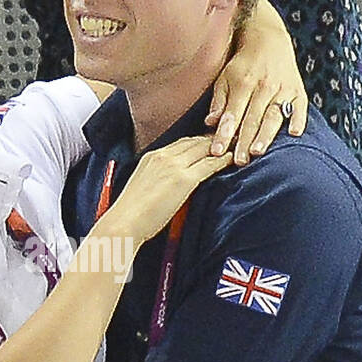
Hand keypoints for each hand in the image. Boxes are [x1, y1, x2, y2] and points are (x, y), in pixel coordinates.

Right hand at [106, 137, 233, 242]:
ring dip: (222, 146)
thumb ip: (159, 180)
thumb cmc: (131, 214)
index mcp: (152, 156)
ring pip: (204, 148)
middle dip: (214, 139)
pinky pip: (209, 165)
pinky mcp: (184, 180)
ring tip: (238, 145)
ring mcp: (174, 166)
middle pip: (195, 141)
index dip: (200, 141)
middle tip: (232, 138)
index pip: (182, 142)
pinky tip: (232, 159)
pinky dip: (223, 160)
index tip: (212, 143)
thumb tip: (171, 186)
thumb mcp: (144, 187)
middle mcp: (163, 155)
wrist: (124, 222)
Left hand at [206, 4, 306, 163]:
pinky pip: (300, 107)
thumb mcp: (225, 78)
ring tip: (258, 151)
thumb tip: (210, 123)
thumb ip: (219, 101)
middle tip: (238, 161)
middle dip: (244, 140)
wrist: (268, 39)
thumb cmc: (243, 64)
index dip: (224, 133)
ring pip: (274, 115)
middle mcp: (264, 86)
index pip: (232, 113)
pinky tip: (293, 134)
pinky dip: (298, 120)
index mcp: (243, 83)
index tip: (216, 151)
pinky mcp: (298, 90)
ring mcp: (283, 88)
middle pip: (253, 118)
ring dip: (266, 134)